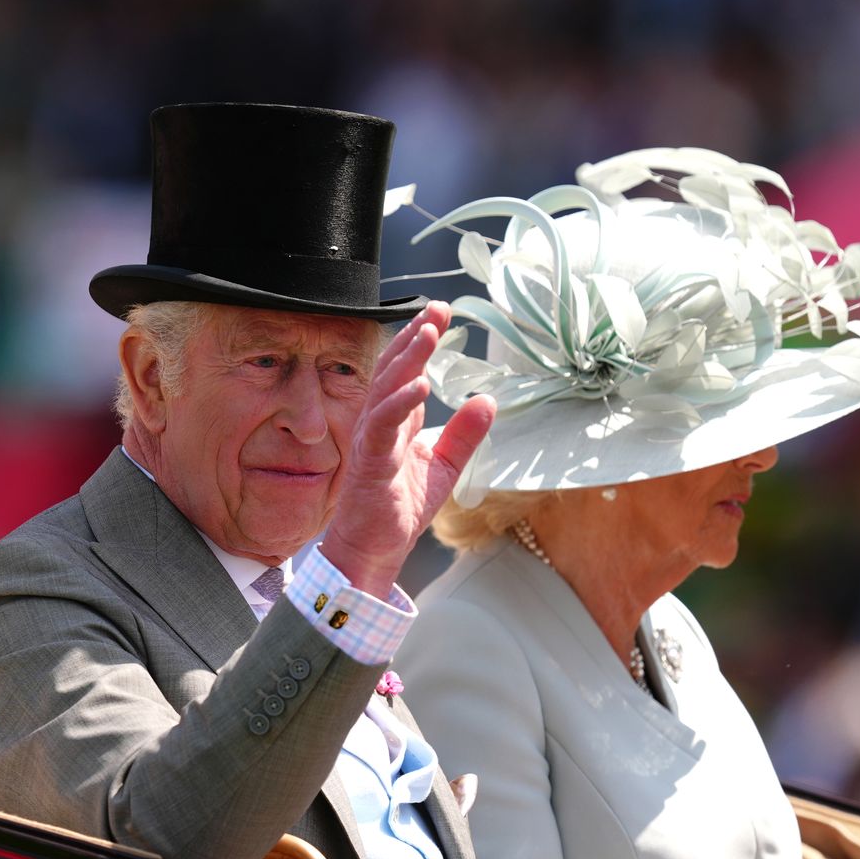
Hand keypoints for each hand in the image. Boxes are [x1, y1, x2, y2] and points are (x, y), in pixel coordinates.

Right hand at [320, 302, 495, 596]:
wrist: (375, 550)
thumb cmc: (398, 509)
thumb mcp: (444, 465)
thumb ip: (464, 433)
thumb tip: (488, 399)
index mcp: (396, 420)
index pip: (407, 369)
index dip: (422, 340)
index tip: (442, 312)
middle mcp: (380, 422)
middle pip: (395, 368)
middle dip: (415, 336)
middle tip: (437, 308)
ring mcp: (373, 439)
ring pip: (387, 388)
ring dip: (407, 359)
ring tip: (428, 333)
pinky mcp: (371, 461)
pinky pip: (383, 425)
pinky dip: (400, 403)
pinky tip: (420, 386)